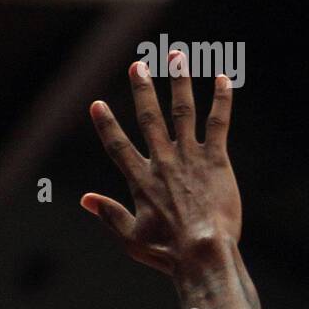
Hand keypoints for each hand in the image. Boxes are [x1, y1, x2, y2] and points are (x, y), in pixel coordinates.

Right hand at [81, 53, 240, 276]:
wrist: (203, 252)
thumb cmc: (167, 251)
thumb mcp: (130, 239)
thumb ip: (109, 215)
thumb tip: (86, 200)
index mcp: (141, 182)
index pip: (118, 147)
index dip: (107, 125)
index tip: (97, 105)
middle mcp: (163, 162)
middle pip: (150, 118)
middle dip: (143, 90)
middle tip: (138, 66)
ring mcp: (190, 158)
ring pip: (183, 111)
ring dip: (179, 81)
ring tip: (176, 56)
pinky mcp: (216, 160)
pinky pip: (217, 122)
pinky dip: (220, 99)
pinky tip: (221, 78)